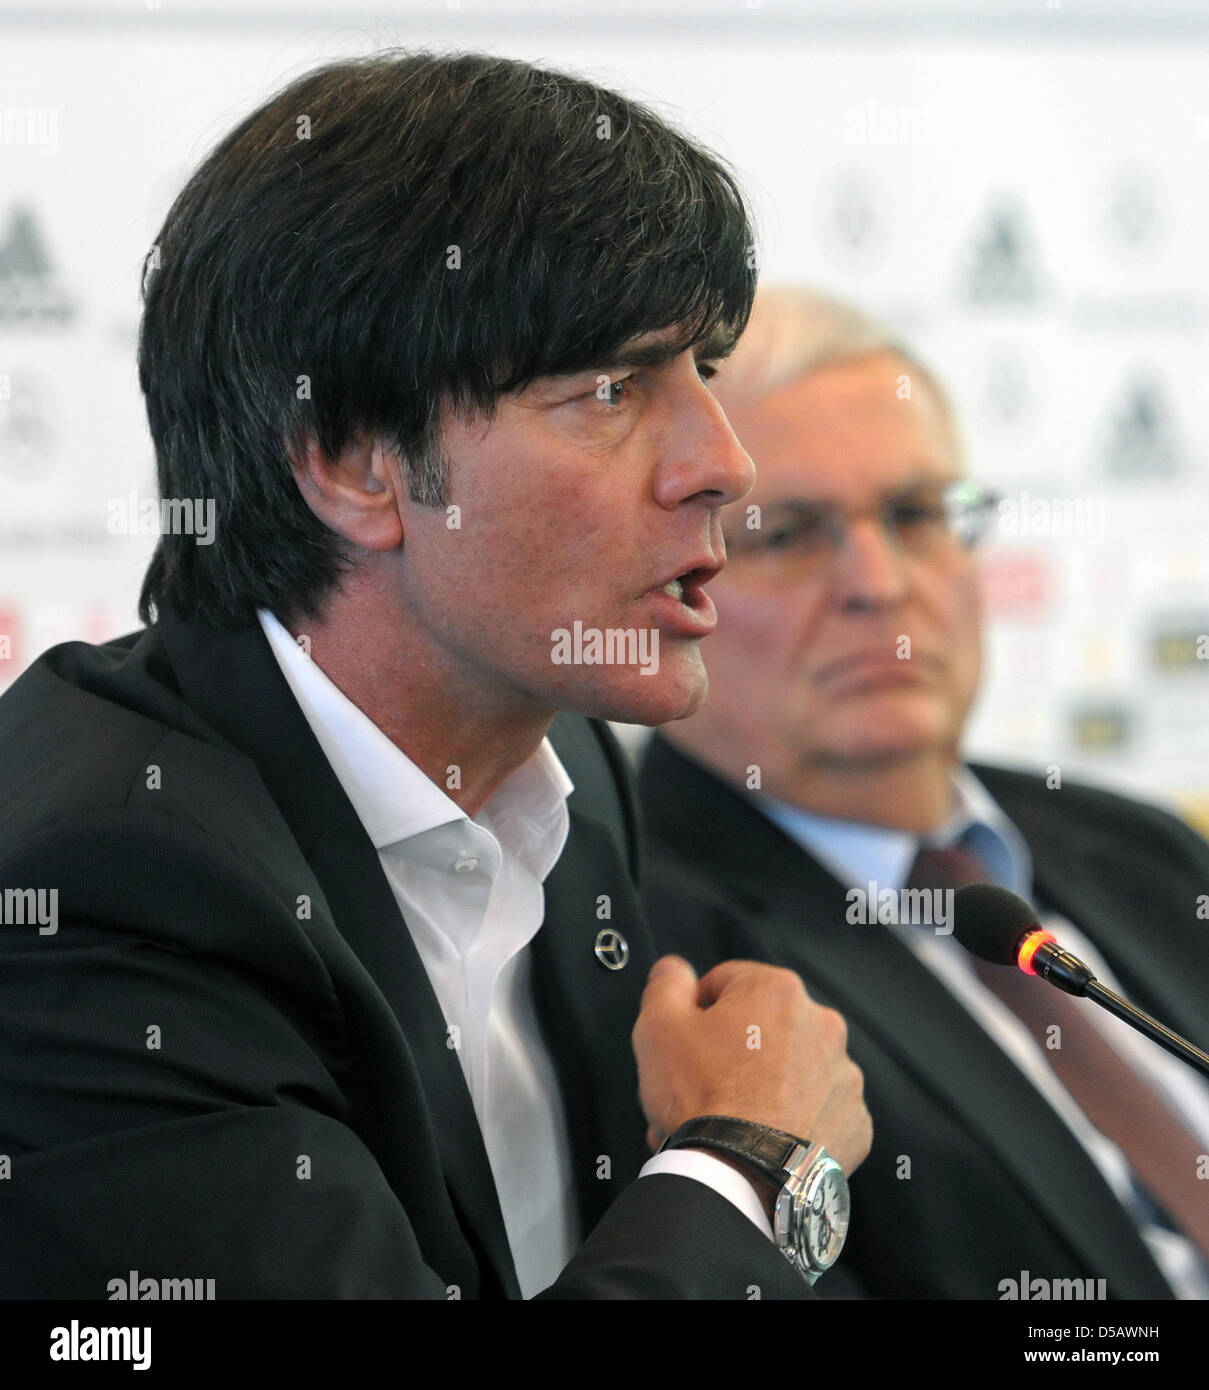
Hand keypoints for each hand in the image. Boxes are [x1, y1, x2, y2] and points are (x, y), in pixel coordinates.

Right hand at [632, 955, 871, 1175]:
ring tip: (731, 1123)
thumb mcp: (659, 1027)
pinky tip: (765, 1141)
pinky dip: (795, 1122)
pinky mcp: (855, 1123)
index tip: (686, 1047)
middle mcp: (822, 1024)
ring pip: (792, 1071)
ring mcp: (844, 1076)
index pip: (726, 984)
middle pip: (763, 1028)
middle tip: (703, 1088)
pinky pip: (818, 1112)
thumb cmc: (702, 1097)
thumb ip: (666, 984)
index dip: (697, 1014)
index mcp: (777, 990)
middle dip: (733, 1053)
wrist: (742, 1177)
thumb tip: (676, 970)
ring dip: (765, 1086)